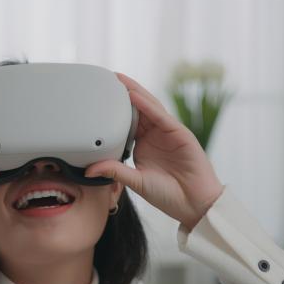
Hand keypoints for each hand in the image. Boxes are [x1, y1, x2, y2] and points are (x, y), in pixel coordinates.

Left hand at [84, 73, 224, 231]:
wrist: (194, 205)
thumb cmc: (168, 194)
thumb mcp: (135, 181)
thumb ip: (114, 171)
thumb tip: (89, 169)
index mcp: (143, 144)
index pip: (126, 121)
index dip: (114, 109)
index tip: (98, 98)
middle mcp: (155, 135)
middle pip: (137, 108)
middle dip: (123, 93)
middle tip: (107, 78)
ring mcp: (168, 133)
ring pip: (149, 107)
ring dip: (134, 92)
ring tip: (119, 80)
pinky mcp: (180, 134)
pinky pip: (160, 117)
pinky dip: (147, 106)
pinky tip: (134, 96)